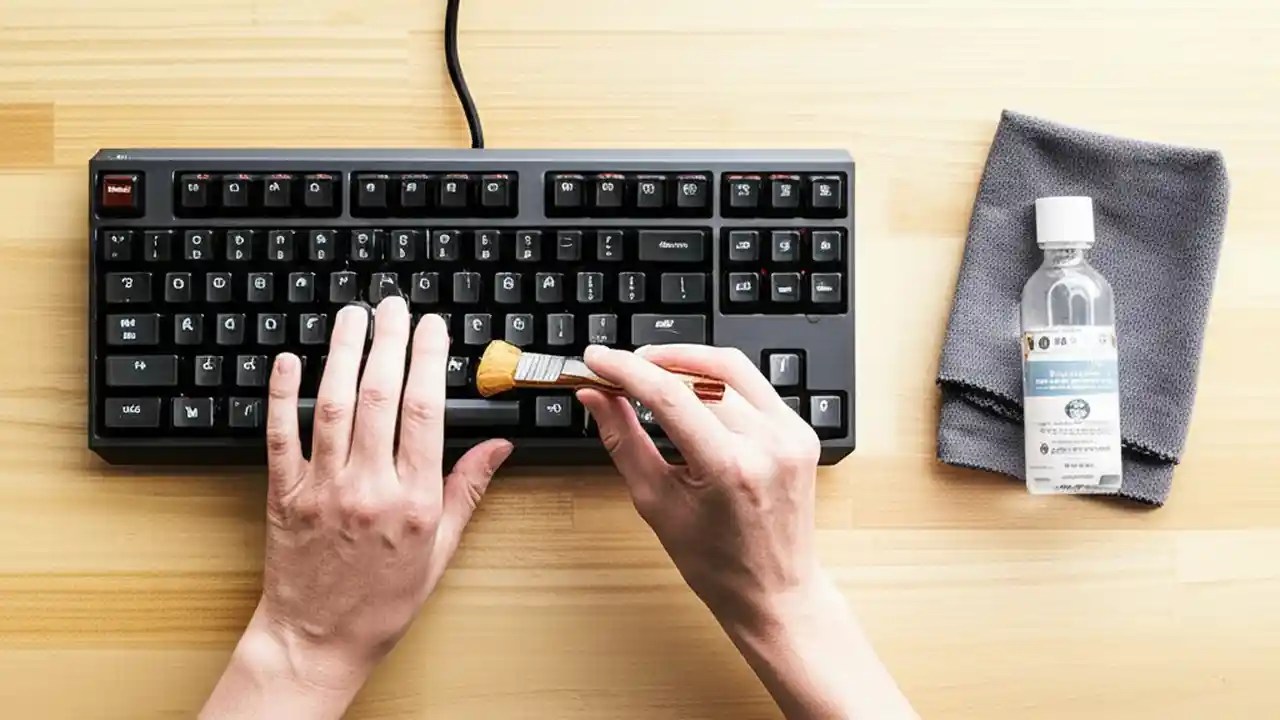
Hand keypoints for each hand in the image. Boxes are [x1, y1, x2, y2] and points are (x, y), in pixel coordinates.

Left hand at [201, 298, 512, 718]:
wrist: (319, 640)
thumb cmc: (383, 600)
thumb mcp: (441, 549)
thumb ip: (467, 489)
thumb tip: (499, 446)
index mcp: (415, 501)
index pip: (424, 412)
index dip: (428, 360)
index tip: (432, 328)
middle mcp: (369, 488)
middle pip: (380, 396)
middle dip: (389, 341)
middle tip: (393, 305)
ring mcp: (323, 489)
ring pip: (333, 406)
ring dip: (342, 353)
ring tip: (352, 316)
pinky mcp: (284, 495)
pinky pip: (280, 435)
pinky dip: (282, 395)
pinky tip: (289, 360)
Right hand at [579, 344, 916, 719]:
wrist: (775, 592)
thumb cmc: (716, 563)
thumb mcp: (656, 503)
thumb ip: (624, 441)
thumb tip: (596, 398)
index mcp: (729, 467)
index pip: (669, 395)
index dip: (626, 369)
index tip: (597, 359)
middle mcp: (768, 443)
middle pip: (700, 375)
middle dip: (652, 364)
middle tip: (617, 371)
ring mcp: (791, 435)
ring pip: (729, 371)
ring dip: (685, 365)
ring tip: (650, 375)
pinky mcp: (801, 432)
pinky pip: (754, 387)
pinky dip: (718, 382)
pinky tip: (693, 392)